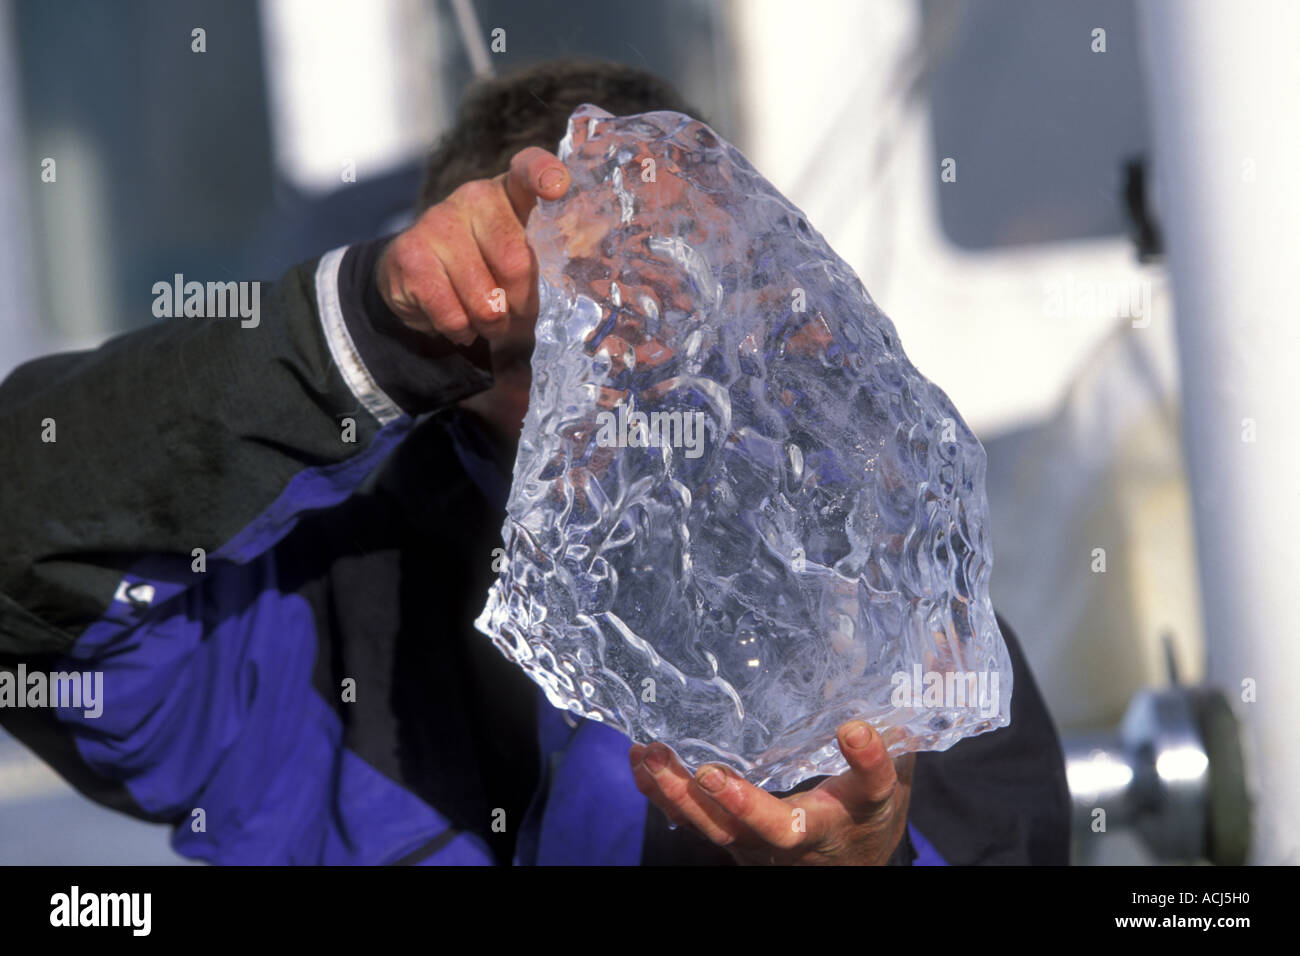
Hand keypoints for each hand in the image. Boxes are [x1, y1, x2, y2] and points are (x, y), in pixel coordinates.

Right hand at [376, 146, 570, 345]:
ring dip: (490, 323)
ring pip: (485, 296)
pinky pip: (451, 312)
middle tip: (513, 313)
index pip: (527, 170)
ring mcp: (438, 221)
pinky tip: (455, 320)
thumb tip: (535, 366)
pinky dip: (460, 330)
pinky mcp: (408, 254)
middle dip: (521, 304)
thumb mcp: (515, 268)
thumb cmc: (483, 271)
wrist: (412, 278)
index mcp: (509, 195)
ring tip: (483, 318)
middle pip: (517, 261)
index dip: (543, 175)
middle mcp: (474, 198)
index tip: (558, 187)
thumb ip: (538, 283)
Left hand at [629, 721, 913, 864]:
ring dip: (684, 797)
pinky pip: (694, 824)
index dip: (868, 763)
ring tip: (653, 754)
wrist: (847, 864)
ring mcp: (768, 846)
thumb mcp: (897, 762)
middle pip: (780, 831)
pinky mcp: (735, 844)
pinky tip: (640, 761)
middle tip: (715, 776)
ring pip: (723, 833)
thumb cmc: (868, 805)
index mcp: (861, 809)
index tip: (855, 729)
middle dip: (747, 808)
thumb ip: (903, 706)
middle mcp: (814, 833)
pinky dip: (664, 795)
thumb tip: (930, 634)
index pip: (874, 788)